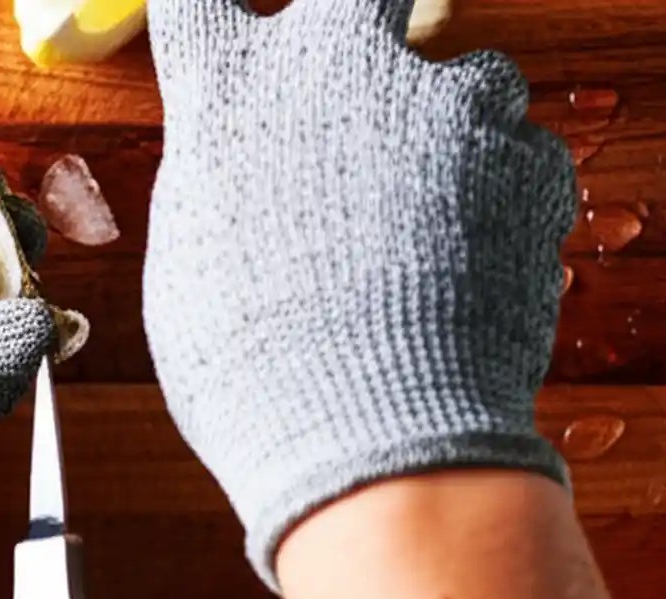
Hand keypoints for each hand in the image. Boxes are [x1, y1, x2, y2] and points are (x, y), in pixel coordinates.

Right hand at [144, 0, 575, 587]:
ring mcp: (441, 108)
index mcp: (230, 97)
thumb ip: (221, 191)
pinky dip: (501, 200)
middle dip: (364, 16)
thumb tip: (242, 175)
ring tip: (429, 226)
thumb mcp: (192, 270)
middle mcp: (334, 72)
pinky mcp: (525, 162)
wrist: (370, 437)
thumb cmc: (254, 372)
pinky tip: (471, 266)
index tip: (222, 27)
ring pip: (466, 79)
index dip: (209, 12)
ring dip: (450, 135)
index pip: (197, 1)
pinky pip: (519, 158)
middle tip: (364, 78)